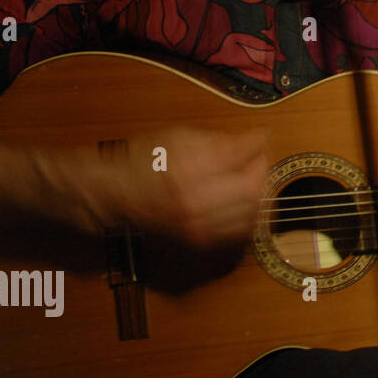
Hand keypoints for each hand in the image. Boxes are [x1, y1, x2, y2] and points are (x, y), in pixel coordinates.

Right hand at [96, 127, 267, 247]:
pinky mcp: (199, 240)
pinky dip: (249, 214)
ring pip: (251, 212)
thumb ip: (220, 141)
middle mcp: (195, 201)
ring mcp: (198, 225)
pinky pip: (240, 231)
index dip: (257, 144)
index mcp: (188, 169)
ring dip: (258, 192)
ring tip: (250, 179)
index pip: (240, 155)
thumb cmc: (146, 159)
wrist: (116, 193)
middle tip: (257, 159)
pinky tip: (243, 201)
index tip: (260, 138)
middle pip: (252, 187)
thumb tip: (256, 140)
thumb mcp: (180, 137)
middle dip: (261, 169)